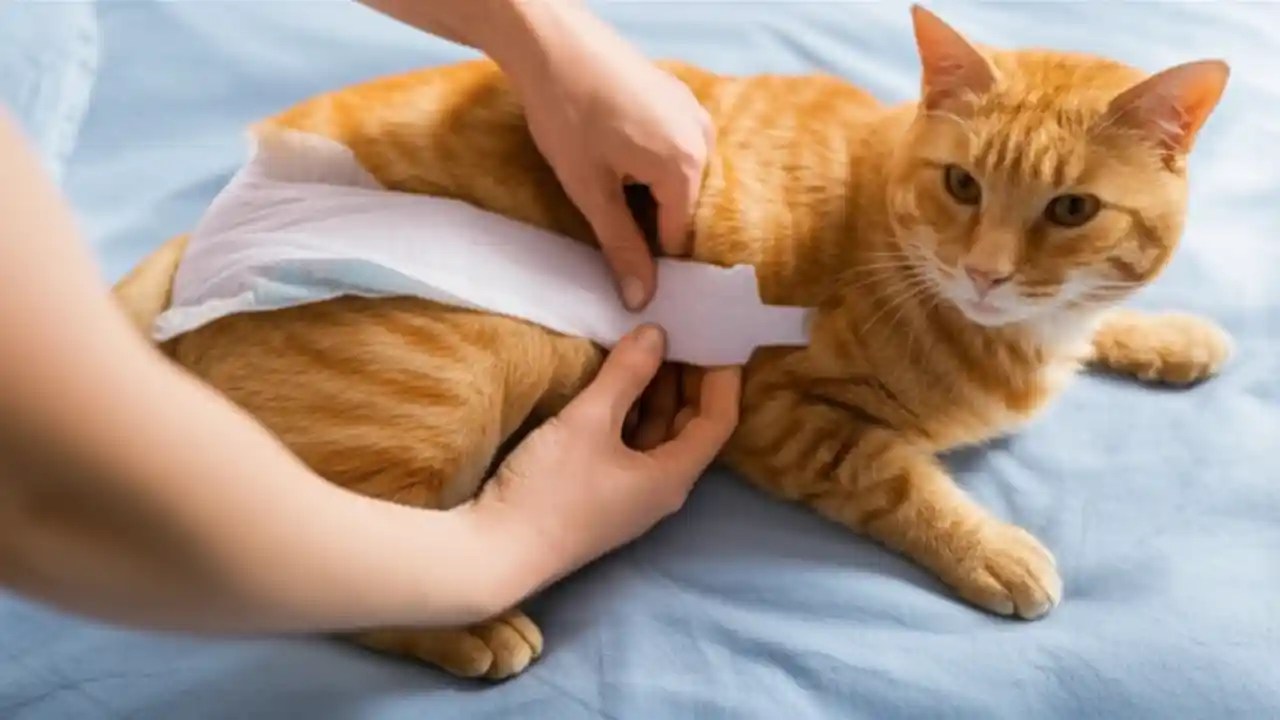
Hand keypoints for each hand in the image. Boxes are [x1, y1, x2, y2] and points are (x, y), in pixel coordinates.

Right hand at [469, 324, 739, 592]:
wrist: (495, 553)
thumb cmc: (550, 489)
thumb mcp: (589, 421)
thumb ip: (626, 375)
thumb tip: (657, 334)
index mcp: (673, 477)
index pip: (718, 421)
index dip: (722, 378)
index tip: (715, 337)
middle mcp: (660, 488)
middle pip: (690, 427)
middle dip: (688, 379)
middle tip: (680, 332)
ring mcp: (629, 493)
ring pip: (657, 434)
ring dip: (656, 392)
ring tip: (648, 345)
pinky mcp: (600, 493)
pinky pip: (630, 443)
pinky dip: (631, 410)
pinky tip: (616, 382)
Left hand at [504, 3, 714, 309]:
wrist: (552, 41)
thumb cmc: (568, 114)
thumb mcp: (590, 190)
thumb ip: (620, 246)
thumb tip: (641, 300)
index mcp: (686, 166)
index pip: (678, 237)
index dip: (647, 255)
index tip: (615, 255)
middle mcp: (702, 139)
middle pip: (682, 207)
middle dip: (648, 220)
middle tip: (603, 210)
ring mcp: (693, 113)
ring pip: (678, 177)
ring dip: (646, 190)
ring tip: (606, 178)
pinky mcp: (678, 97)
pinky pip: (674, 147)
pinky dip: (649, 162)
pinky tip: (615, 153)